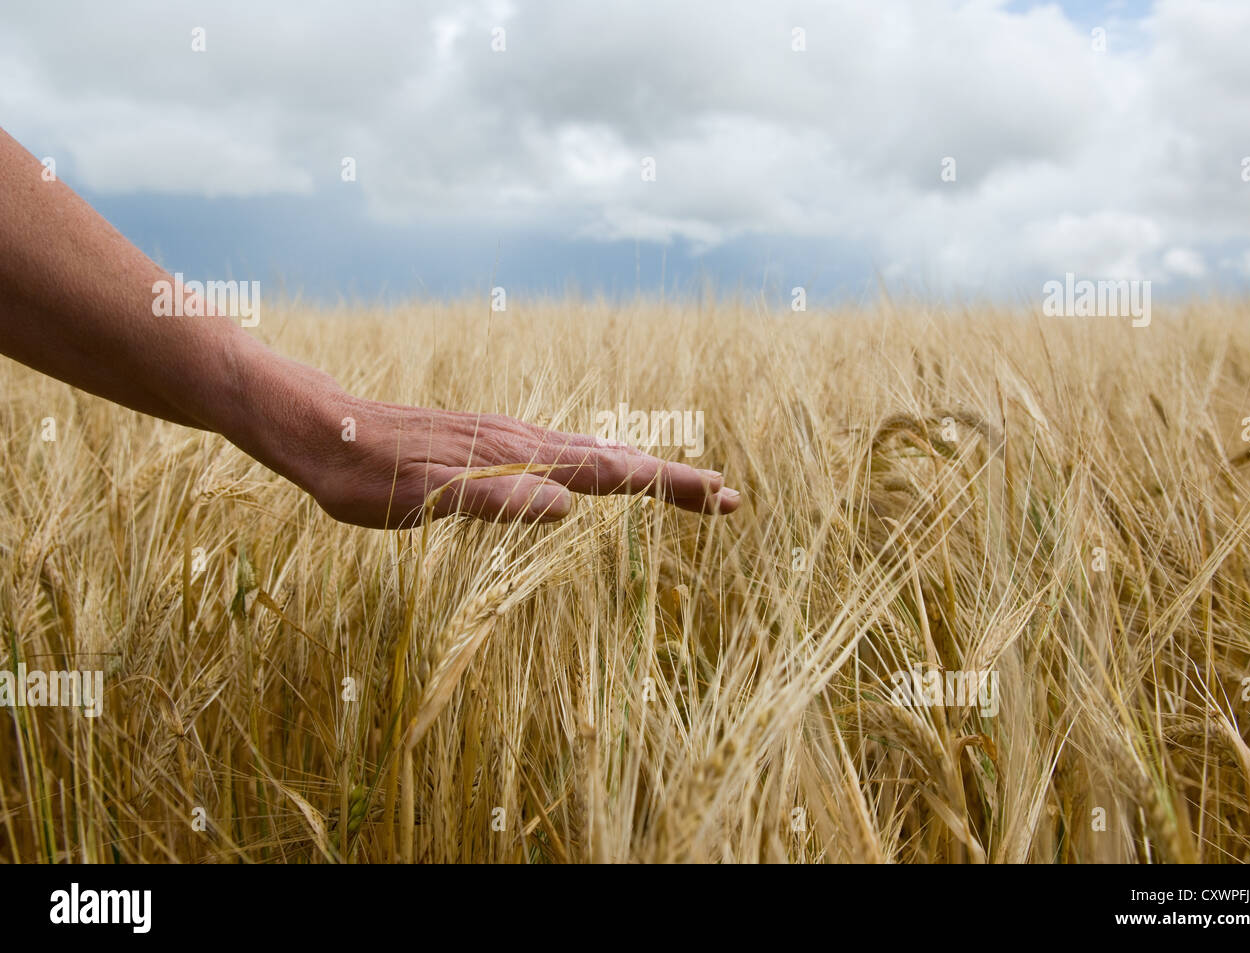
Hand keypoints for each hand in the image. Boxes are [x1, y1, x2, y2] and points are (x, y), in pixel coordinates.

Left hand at [302, 397, 740, 529]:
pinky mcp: (490, 442)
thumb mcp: (419, 497)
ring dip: (643, 469)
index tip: (720, 496)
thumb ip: (492, 501)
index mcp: (516, 455)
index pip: (609, 472)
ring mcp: (507, 438)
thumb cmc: (364, 472)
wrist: (322, 428)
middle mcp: (521, 440)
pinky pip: (564, 453)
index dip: (666, 485)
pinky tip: (601, 472)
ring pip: (592, 453)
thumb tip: (564, 507)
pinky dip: (603, 465)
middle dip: (673, 478)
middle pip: (615, 458)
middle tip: (727, 497)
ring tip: (684, 484)